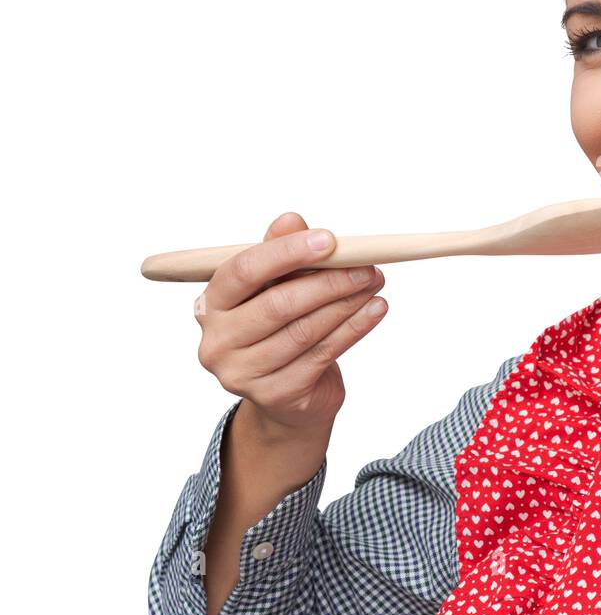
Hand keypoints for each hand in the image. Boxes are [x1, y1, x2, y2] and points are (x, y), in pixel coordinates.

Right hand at [193, 212, 387, 436]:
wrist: (287, 393)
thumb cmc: (280, 327)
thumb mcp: (275, 285)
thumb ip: (280, 252)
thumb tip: (291, 219)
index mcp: (212, 304)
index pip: (243, 271)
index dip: (287, 253)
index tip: (330, 240)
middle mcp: (217, 341)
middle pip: (278, 304)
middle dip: (329, 282)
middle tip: (367, 267)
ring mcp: (243, 373)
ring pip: (304, 330)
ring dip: (347, 303)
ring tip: (375, 284)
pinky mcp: (275, 394)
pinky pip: (322, 354)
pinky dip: (354, 328)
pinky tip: (376, 309)